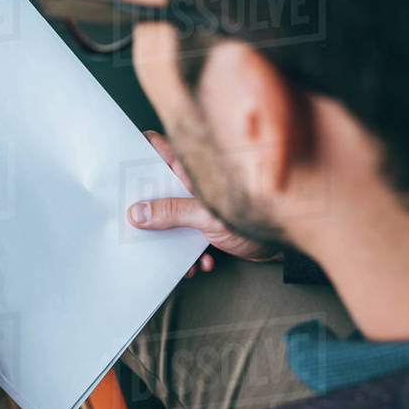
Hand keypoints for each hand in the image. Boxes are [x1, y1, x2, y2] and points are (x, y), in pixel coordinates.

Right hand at [127, 130, 280, 276]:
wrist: (290, 248)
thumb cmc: (262, 218)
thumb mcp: (209, 217)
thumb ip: (172, 213)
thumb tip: (137, 213)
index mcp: (193, 166)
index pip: (156, 146)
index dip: (134, 153)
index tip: (117, 171)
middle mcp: (194, 180)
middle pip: (156, 186)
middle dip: (145, 209)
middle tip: (132, 224)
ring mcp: (200, 201)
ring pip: (169, 215)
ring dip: (169, 239)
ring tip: (175, 256)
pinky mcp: (207, 222)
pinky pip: (186, 234)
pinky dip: (189, 252)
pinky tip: (202, 262)